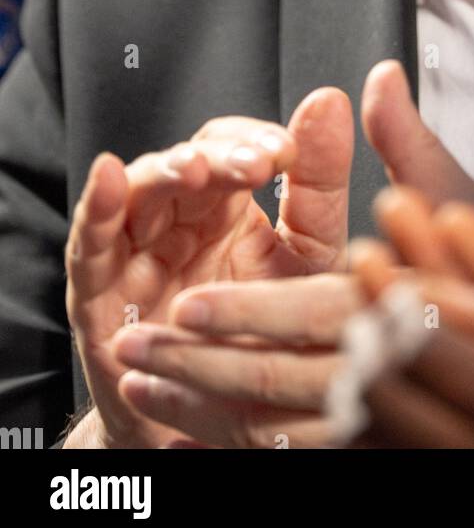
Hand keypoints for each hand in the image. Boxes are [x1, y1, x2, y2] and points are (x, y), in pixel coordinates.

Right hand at [65, 88, 352, 447]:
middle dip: (223, 157)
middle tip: (258, 163)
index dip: (256, 141)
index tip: (288, 152)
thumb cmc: (262, 338)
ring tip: (200, 169)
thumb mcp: (304, 261)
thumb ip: (318, 188)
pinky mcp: (97, 290)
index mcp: (228, 206)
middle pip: (190, 162)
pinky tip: (110, 177)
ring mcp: (135, 250)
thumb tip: (330, 102)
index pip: (235, 148)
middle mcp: (178, 218)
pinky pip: (89, 243)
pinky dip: (97, 207)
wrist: (215, 426)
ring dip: (169, 173)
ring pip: (142, 192)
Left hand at [105, 57, 473, 446]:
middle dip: (199, 364)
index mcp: (410, 307)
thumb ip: (411, 147)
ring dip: (203, 409)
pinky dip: (242, 449)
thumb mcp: (468, 212)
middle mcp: (393, 373)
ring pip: (275, 425)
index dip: (244, 311)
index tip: (186, 305)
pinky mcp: (382, 458)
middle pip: (280, 375)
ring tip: (144, 388)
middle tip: (136, 348)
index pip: (312, 311)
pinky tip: (200, 440)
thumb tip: (378, 78)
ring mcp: (386, 428)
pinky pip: (299, 462)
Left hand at [345, 187, 473, 448]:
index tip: (449, 214)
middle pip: (463, 366)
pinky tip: (347, 409)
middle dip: (410, 311)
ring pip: (421, 422)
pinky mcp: (460, 506)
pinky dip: (375, 437)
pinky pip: (404, 468)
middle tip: (370, 259)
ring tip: (350, 323)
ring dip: (380, 368)